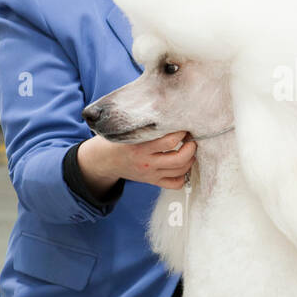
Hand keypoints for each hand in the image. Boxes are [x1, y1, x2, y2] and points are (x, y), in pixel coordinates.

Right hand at [78, 129, 197, 193]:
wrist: (104, 160)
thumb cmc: (118, 140)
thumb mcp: (129, 130)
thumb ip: (147, 124)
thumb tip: (169, 112)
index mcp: (140, 146)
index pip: (170, 141)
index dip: (182, 132)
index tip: (184, 125)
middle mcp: (146, 162)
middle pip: (179, 159)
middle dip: (191, 148)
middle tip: (191, 139)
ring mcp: (150, 173)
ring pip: (180, 171)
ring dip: (190, 159)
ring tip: (189, 149)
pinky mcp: (152, 181)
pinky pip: (174, 184)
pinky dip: (183, 176)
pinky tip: (182, 165)